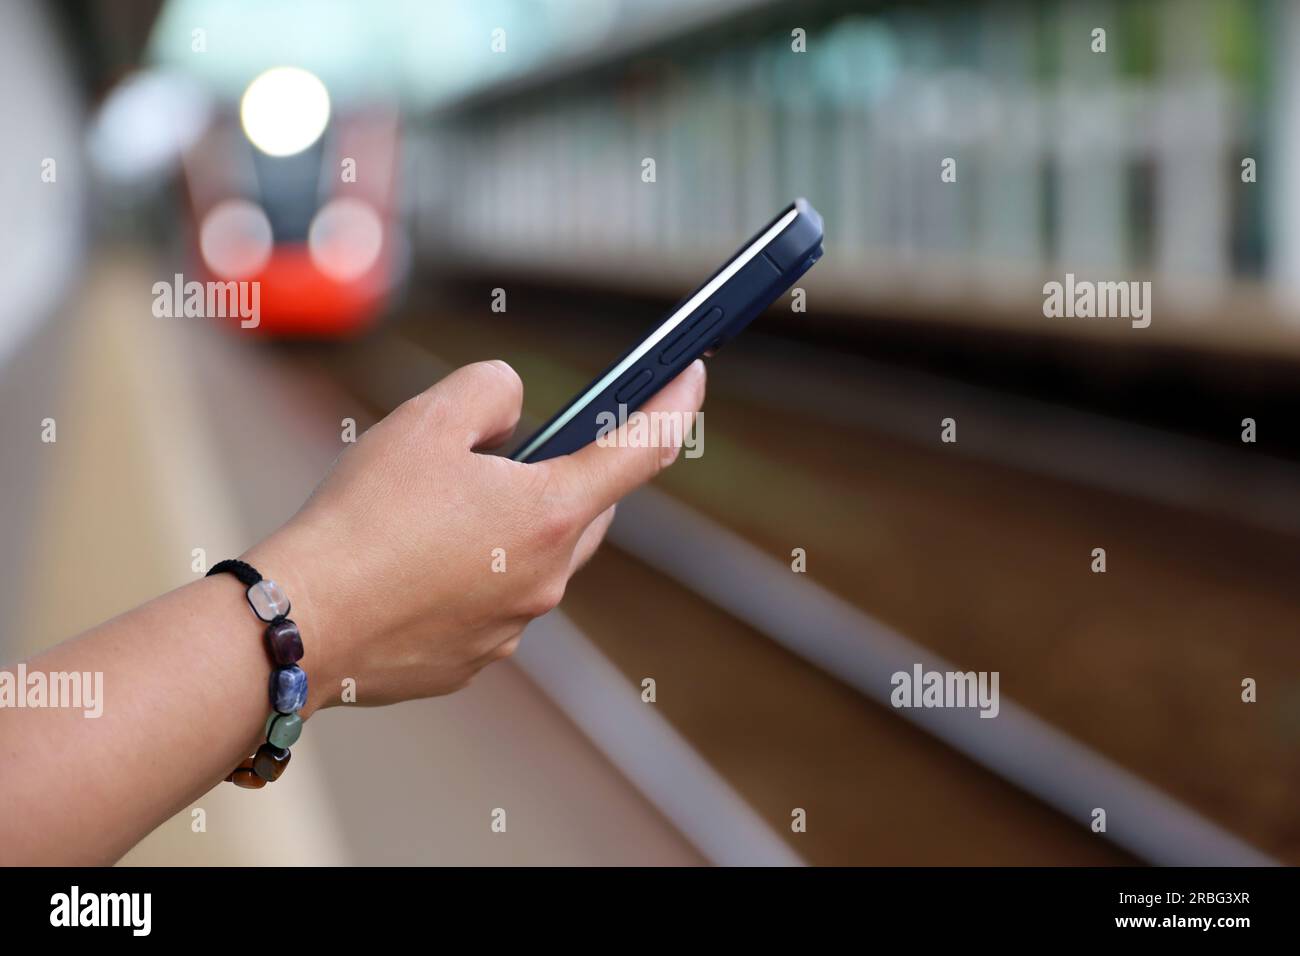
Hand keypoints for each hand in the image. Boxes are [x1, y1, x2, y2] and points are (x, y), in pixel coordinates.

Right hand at [246, 358, 705, 712]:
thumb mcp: (427, 419)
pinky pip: (495, 602)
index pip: (641, 450)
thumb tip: (516, 414)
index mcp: (549, 514)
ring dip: (512, 528)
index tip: (692, 374)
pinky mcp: (476, 659)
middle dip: (565, 475)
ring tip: (437, 511)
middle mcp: (546, 579)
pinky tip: (417, 564)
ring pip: (539, 560)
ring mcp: (513, 627)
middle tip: (509, 453)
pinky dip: (475, 575)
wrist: (299, 624)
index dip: (674, 404)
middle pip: (586, 511)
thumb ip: (491, 391)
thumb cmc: (361, 519)